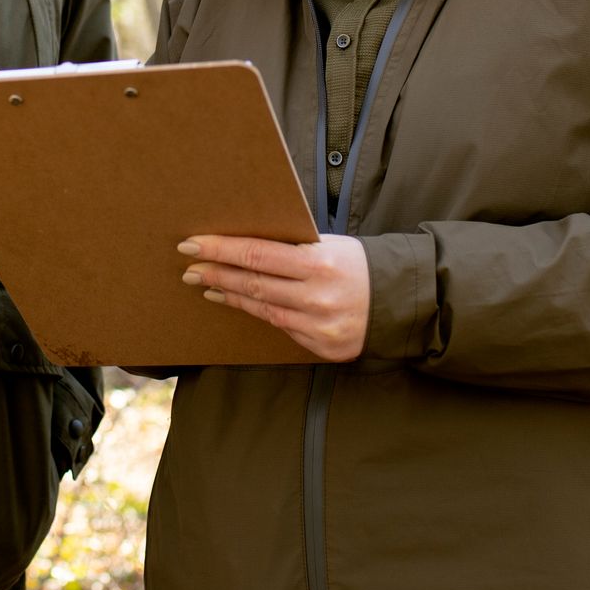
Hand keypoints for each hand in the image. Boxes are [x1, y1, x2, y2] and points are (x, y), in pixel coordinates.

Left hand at [178, 234, 370, 360]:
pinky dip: (257, 312)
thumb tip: (243, 243)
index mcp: (319, 264)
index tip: (193, 243)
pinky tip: (238, 301)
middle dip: (216, 273)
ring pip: (262, 309)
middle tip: (189, 265)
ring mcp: (319, 326)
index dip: (221, 250)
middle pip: (253, 284)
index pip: (257, 254)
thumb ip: (292, 248)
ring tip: (206, 283)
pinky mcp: (322, 347)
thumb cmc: (358, 264)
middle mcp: (317, 297)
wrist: (400, 302)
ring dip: (230, 294)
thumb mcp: (330, 246)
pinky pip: (280, 327)